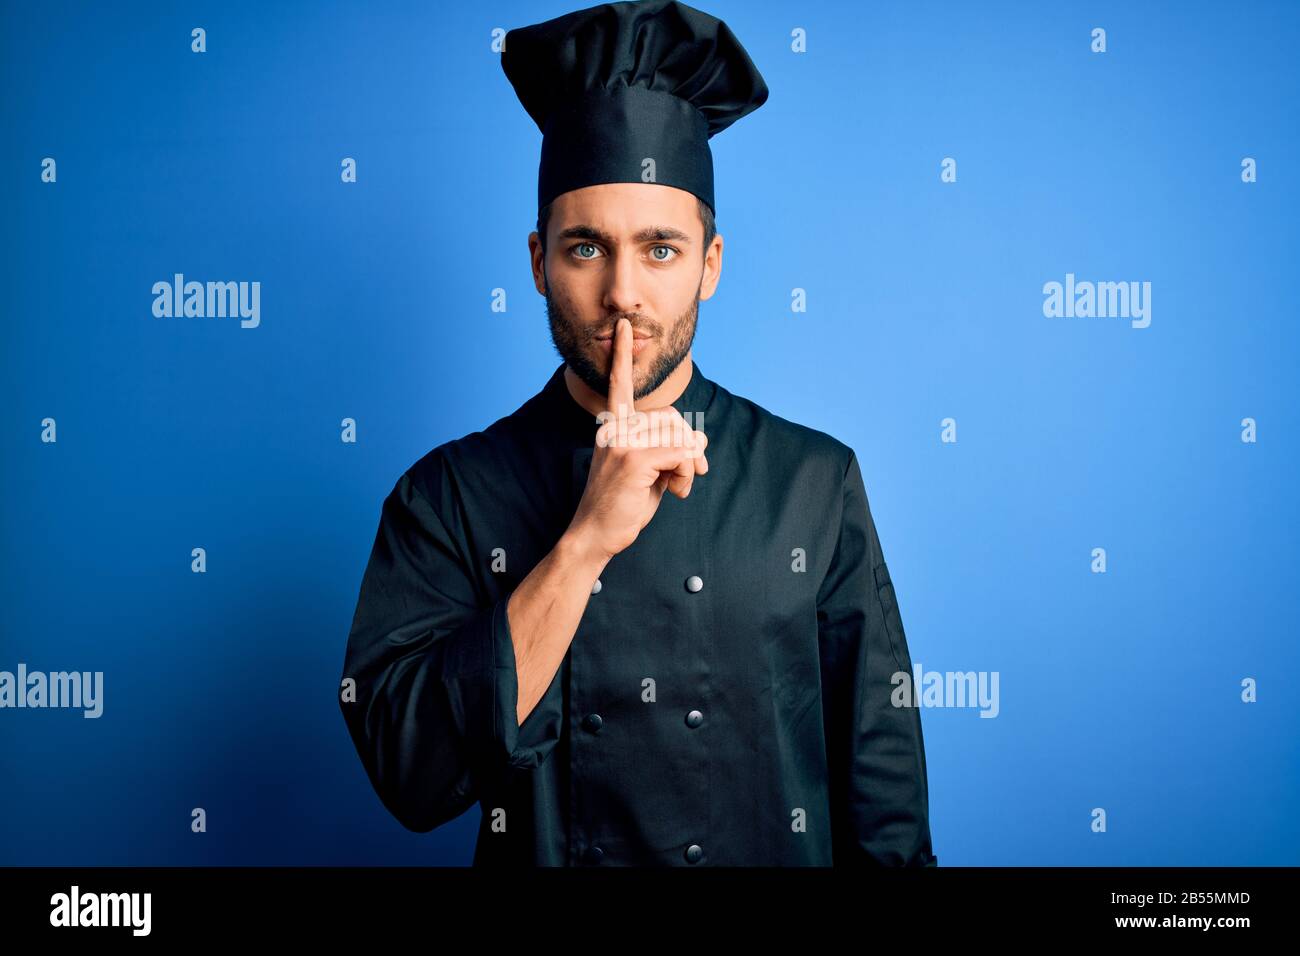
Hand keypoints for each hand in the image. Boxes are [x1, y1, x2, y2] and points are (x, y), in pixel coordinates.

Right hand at [568, 317, 709, 560]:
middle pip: (673, 417)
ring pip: (680, 436)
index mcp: (613, 429)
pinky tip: (675, 492)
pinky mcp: (633, 457)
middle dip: (691, 445)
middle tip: (695, 472)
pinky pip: (680, 453)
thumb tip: (702, 441)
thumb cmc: (621, 506)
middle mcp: (615, 429)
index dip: (621, 357)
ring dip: (690, 465)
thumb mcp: (649, 473)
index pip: (618, 386)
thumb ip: (671, 451)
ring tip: (678, 486)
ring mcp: (622, 441)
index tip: (622, 328)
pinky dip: (687, 474)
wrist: (595, 535)